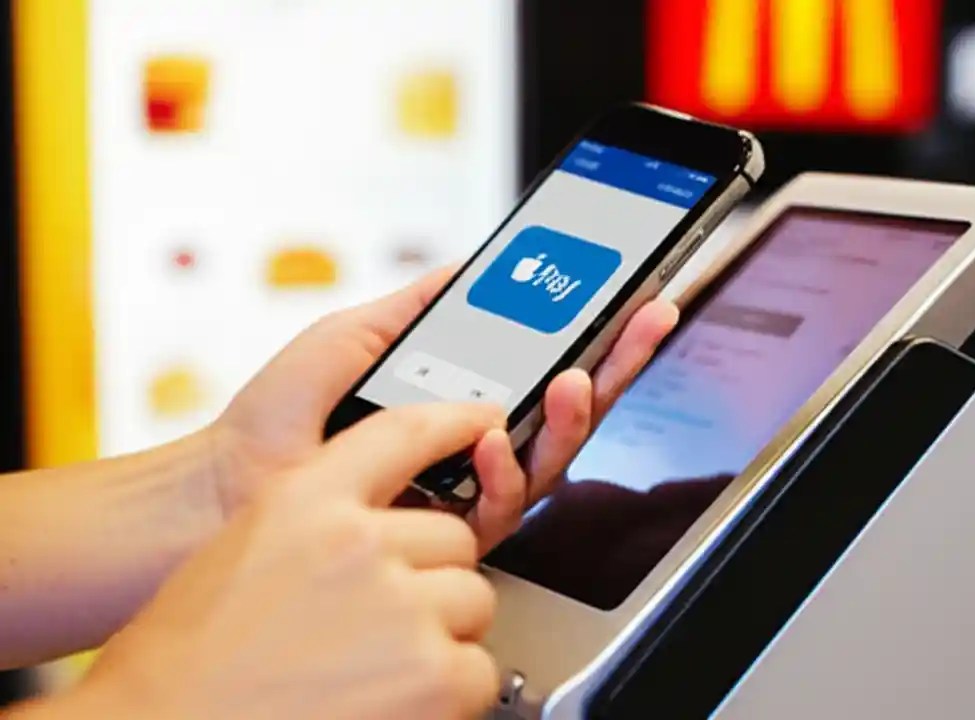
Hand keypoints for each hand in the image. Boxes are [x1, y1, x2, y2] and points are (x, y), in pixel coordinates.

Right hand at [69, 403, 507, 719]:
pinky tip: (395, 705)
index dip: (453, 424)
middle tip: (382, 628)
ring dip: (442, 638)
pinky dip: (452, 696)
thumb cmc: (180, 665)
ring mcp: (399, 607)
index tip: (482, 421)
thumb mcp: (241, 554)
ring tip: (378, 673)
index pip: (403, 433)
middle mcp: (356, 542)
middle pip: (453, 538)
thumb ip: (316, 526)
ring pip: (473, 601)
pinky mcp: (432, 675)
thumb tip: (385, 530)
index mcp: (302, 500)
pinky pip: (479, 670)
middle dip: (430, 581)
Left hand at [212, 264, 677, 551]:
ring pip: (553, 458)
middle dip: (619, 362)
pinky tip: (493, 434)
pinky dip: (506, 467)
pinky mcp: (454, 531)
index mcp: (465, 394)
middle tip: (648, 319)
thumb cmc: (282, 413)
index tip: (630, 294)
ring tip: (580, 376)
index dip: (596, 332)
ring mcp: (470, 488)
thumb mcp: (359, 333)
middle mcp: (479, 443)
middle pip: (570, 407)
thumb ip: (421, 302)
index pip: (548, 363)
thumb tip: (475, 263)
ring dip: (576, 416)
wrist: (232, 478)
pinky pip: (505, 502)